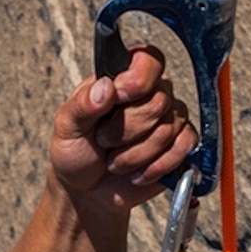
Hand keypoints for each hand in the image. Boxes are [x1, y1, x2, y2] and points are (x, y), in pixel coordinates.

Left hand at [49, 45, 194, 221]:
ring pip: (168, 129)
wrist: (87, 192)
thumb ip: (83, 104)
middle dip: (126, 130)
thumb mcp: (67, 126)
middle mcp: (151, 94)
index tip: (116, 99)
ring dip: (135, 155)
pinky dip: (156, 166)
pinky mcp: (180, 146)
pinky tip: (138, 173)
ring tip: (115, 161)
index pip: (148, 59)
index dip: (137, 80)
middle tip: (104, 141)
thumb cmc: (76, 152)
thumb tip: (106, 86)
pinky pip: (184, 148)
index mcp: (122, 78)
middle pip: (159, 100)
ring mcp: (169, 119)